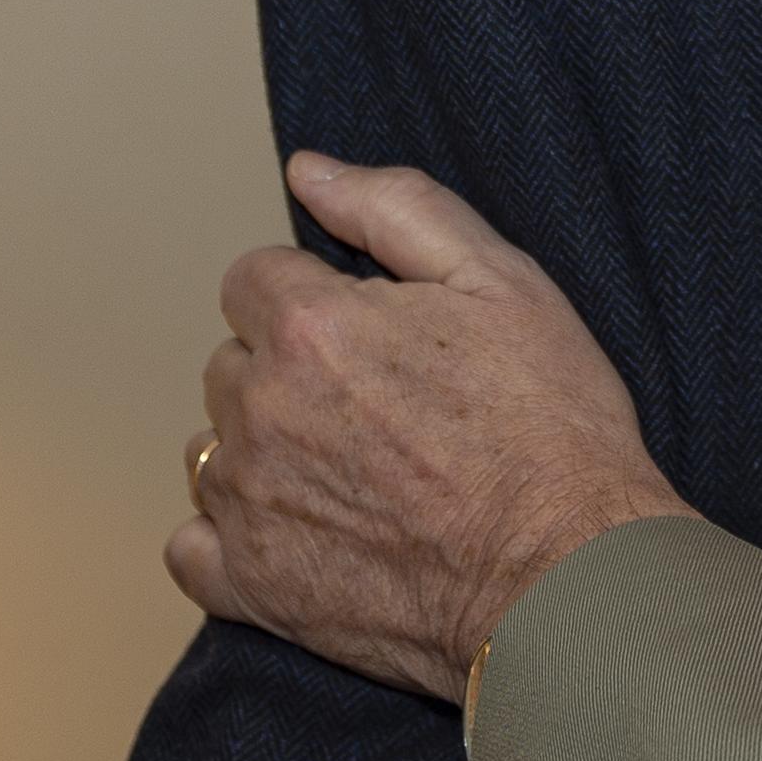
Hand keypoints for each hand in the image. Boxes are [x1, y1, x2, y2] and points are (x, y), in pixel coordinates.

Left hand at [169, 157, 688, 702]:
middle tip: (382, 408)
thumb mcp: (504, 282)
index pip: (255, 280)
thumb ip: (396, 208)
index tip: (377, 337)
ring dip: (265, 450)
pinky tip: (301, 529)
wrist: (569, 578)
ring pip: (214, 449)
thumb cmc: (553, 430)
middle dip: (290, 372)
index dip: (320, 300)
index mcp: (312, 326)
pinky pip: (192, 546)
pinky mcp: (252, 587)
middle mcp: (262, 411)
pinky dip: (231, 536)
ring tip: (355, 473)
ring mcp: (249, 504)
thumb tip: (308, 172)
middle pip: (233, 363)